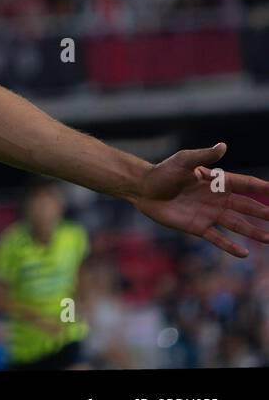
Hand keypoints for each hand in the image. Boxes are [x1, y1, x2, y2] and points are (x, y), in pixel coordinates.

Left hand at [131, 144, 268, 257]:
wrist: (143, 189)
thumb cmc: (163, 172)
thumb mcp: (183, 161)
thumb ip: (203, 156)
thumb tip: (223, 146)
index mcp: (216, 181)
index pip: (245, 184)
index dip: (261, 187)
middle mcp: (217, 199)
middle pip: (247, 206)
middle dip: (264, 212)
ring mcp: (209, 214)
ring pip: (237, 224)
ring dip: (254, 232)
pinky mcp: (198, 227)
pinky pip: (217, 238)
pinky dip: (230, 246)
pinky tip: (244, 254)